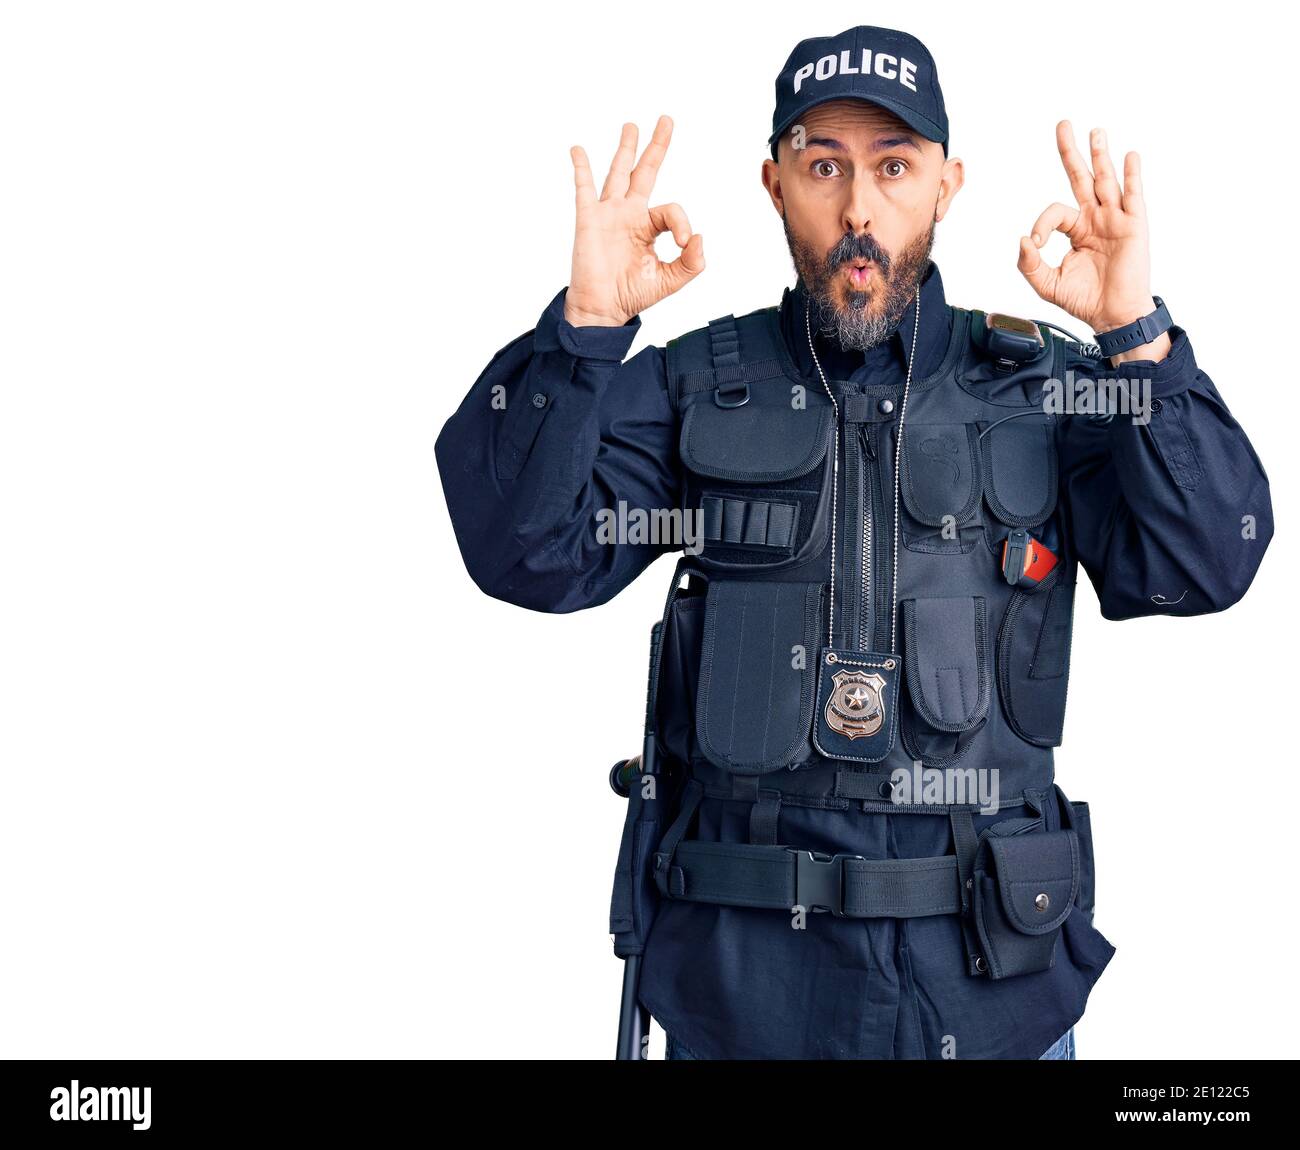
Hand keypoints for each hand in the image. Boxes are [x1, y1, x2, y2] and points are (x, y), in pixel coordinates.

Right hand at [565, 116, 704, 327]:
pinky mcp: (588, 219)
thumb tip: (699, 237)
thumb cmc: (633, 294)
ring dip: (625, 148)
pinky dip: (581, 168)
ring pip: (618, 173)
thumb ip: (691, 262)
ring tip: (632, 126)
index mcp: (649, 226)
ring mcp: (608, 214)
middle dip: (656, 147)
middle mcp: (629, 214)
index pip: (671, 209)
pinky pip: (584, 188)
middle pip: (644, 172)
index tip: (682, 243)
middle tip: (666, 120)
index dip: (681, 222)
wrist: (604, 309)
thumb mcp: (671, 280)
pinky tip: (578, 150)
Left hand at [1017, 121, 1155, 333]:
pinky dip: (1132, 176)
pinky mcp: (1134, 226)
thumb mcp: (1046, 283)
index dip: (1040, 224)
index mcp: (1076, 229)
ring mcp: (1116, 219)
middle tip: (1062, 125)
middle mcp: (1096, 218)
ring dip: (1101, 155)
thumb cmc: (1084, 300)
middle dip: (1071, 152)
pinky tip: (1129, 157)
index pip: (1055, 211)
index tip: (1034, 242)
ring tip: (1095, 132)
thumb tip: (1022, 239)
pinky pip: (1133, 196)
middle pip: (1082, 178)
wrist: (1112, 316)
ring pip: (1106, 180)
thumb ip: (1029, 263)